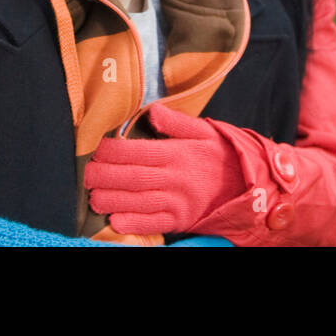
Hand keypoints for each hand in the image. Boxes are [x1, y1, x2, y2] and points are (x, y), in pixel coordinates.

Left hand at [85, 103, 245, 234]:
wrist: (250, 186)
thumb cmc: (221, 155)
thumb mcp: (204, 131)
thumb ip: (176, 122)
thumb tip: (151, 112)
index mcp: (178, 153)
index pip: (138, 151)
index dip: (113, 151)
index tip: (96, 149)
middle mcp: (175, 179)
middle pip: (133, 178)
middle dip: (105, 176)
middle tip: (86, 175)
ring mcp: (178, 202)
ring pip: (138, 202)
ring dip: (112, 200)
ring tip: (93, 198)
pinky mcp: (180, 221)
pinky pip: (153, 224)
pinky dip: (133, 224)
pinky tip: (115, 221)